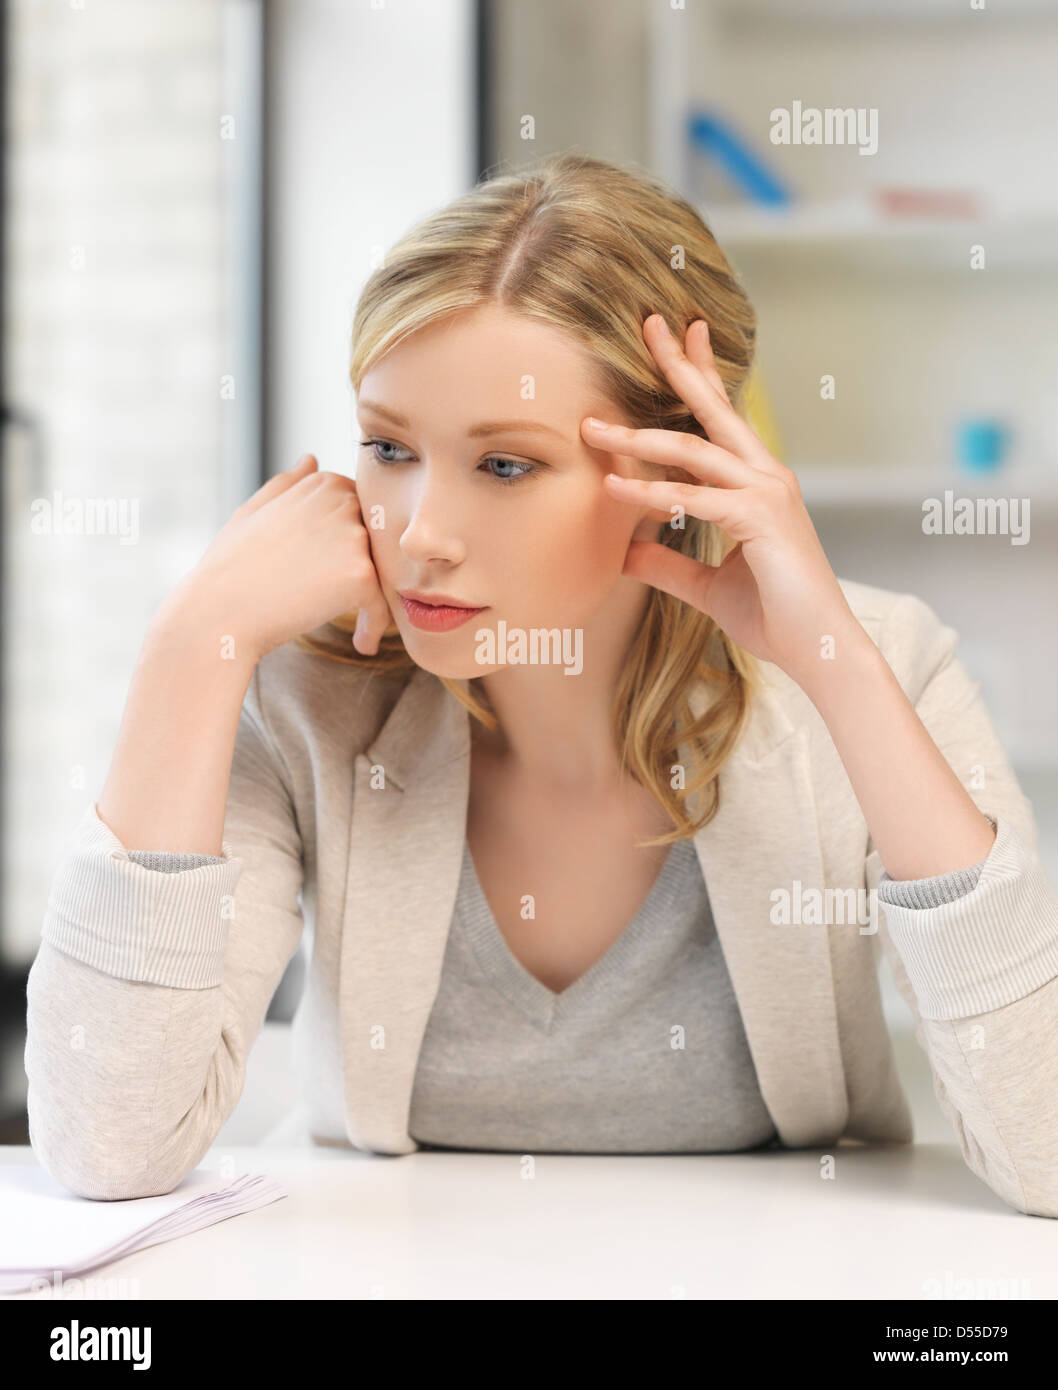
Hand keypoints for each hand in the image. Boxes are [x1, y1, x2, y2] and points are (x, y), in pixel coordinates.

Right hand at [160, 454, 393, 662]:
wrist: (218, 611)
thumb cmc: (230, 565)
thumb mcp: (253, 513)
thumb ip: (288, 485)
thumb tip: (312, 460)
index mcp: (320, 483)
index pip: (362, 512)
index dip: (354, 547)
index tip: (341, 574)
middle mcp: (342, 500)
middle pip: (378, 541)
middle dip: (371, 571)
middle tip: (362, 606)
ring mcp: (354, 536)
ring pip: (384, 571)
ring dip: (377, 600)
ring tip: (363, 629)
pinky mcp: (361, 573)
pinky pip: (382, 603)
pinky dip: (375, 627)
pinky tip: (363, 645)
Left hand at [580, 314, 863, 691]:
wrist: (817, 651)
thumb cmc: (774, 616)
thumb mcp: (706, 587)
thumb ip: (667, 564)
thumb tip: (625, 553)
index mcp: (758, 483)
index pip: (724, 417)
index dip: (701, 374)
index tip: (679, 337)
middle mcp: (767, 476)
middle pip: (714, 408)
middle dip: (679, 365)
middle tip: (648, 323)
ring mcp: (767, 493)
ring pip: (694, 449)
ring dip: (637, 438)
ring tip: (591, 428)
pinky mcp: (760, 519)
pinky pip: (693, 498)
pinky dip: (649, 493)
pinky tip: (612, 488)